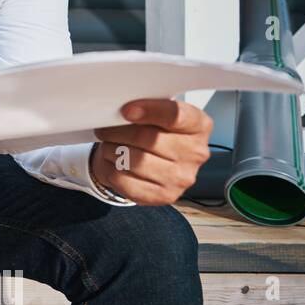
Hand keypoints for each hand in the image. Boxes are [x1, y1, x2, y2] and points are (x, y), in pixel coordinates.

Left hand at [90, 98, 213, 204]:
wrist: (151, 162)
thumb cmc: (154, 132)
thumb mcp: (157, 113)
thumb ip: (147, 108)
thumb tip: (124, 111)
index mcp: (199, 126)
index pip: (176, 115)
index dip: (149, 111)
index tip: (126, 110)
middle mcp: (196, 153)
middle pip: (149, 138)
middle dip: (119, 132)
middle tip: (106, 130)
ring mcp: (182, 177)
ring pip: (135, 160)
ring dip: (113, 150)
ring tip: (109, 145)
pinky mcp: (164, 195)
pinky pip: (125, 180)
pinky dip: (111, 169)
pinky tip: (112, 162)